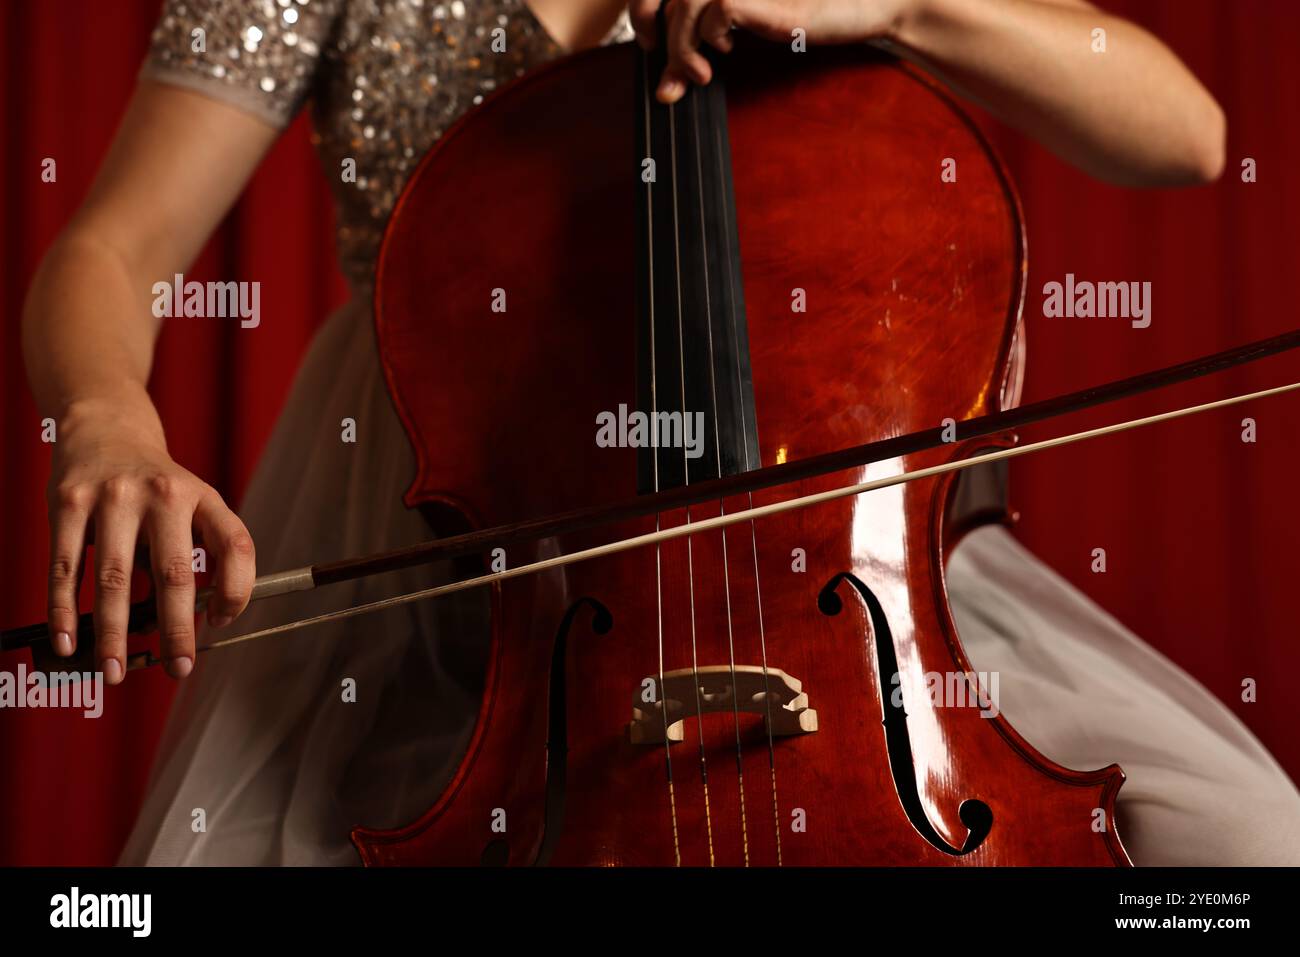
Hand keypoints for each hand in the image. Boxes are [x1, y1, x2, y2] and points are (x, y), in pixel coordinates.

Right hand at [46, 393, 255, 682]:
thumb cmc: (156, 486)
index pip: (235, 546)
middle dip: (177, 629)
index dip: (236, 590)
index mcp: (204, 496)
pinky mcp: (69, 502)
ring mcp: (114, 497)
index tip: (220, 624)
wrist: (104, 428)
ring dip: (114, 632)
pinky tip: (68, 642)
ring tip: (114, 671)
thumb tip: (180, 624)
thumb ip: (194, 555)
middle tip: (179, 669)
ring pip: (116, 578)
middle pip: (175, 574)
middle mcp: (164, 493)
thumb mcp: (190, 504)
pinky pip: (67, 567)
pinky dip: (65, 610)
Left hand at [629, 0, 916, 101]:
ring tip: (703, 74)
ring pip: (683, 2)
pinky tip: (729, 50)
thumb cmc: (808, 17)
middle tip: (673, 68)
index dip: (640, 12)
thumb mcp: (743, 39)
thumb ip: (700, 56)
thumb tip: (665, 93)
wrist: (863, 5)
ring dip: (682, 46)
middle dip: (650, 31)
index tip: (648, 45)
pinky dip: (712, 35)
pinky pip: (715, 7)